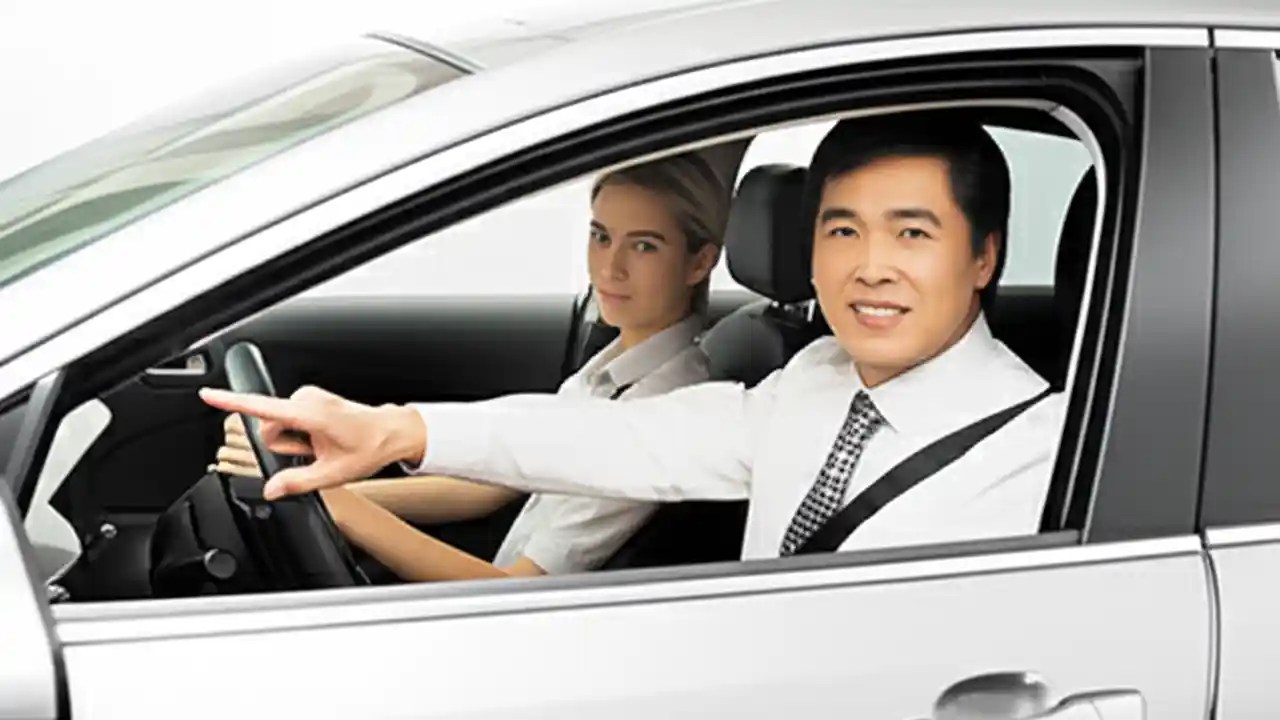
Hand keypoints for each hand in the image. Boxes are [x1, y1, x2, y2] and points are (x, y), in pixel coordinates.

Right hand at [198, 385, 425, 500]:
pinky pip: (290, 420)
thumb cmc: (370, 447)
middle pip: (269, 428)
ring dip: (295, 441)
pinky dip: (301, 434)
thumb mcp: (333, 473)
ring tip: (322, 445)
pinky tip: (322, 439)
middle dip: (285, 447)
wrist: (391, 431)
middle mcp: (306, 399)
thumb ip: (297, 482)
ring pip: (279, 426)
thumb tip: (271, 490)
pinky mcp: (310, 398)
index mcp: (310, 413)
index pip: (261, 408)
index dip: (231, 402)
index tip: (207, 394)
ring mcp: (309, 397)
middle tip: (315, 453)